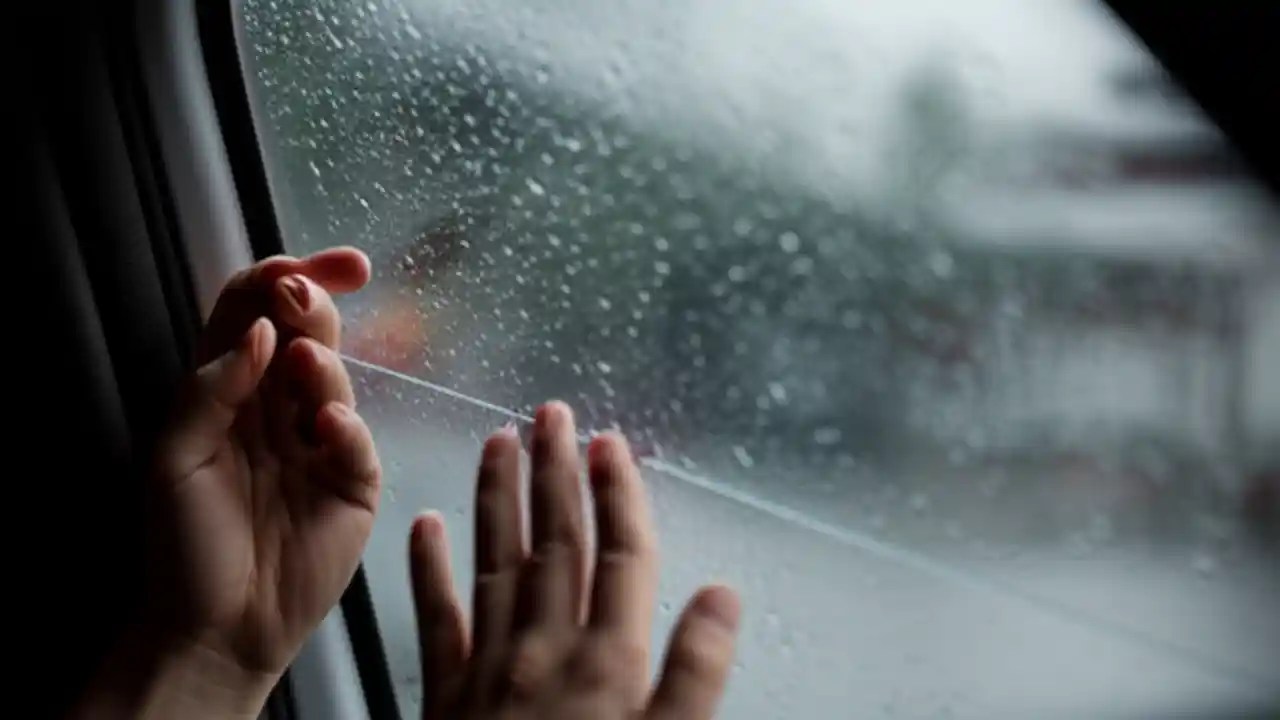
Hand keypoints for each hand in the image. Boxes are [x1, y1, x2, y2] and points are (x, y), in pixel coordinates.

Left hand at [72, 248, 382, 718]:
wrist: (213, 627)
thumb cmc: (185, 542)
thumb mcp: (174, 456)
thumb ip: (212, 387)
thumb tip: (260, 327)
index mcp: (230, 391)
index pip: (257, 312)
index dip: (279, 278)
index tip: (298, 267)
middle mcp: (278, 407)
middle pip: (303, 330)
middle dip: (313, 300)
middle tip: (308, 291)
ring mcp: (320, 443)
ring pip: (333, 376)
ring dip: (322, 361)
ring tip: (303, 364)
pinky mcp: (353, 483)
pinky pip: (359, 441)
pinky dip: (348, 425)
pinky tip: (327, 427)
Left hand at [410, 402, 740, 719]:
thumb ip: (697, 677)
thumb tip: (724, 596)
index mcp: (609, 664)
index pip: (620, 558)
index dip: (620, 496)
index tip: (614, 443)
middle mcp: (548, 650)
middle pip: (557, 543)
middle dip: (557, 472)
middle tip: (552, 413)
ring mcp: (490, 669)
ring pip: (497, 562)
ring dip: (497, 497)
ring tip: (498, 440)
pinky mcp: (445, 695)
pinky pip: (435, 618)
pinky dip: (427, 568)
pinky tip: (421, 525)